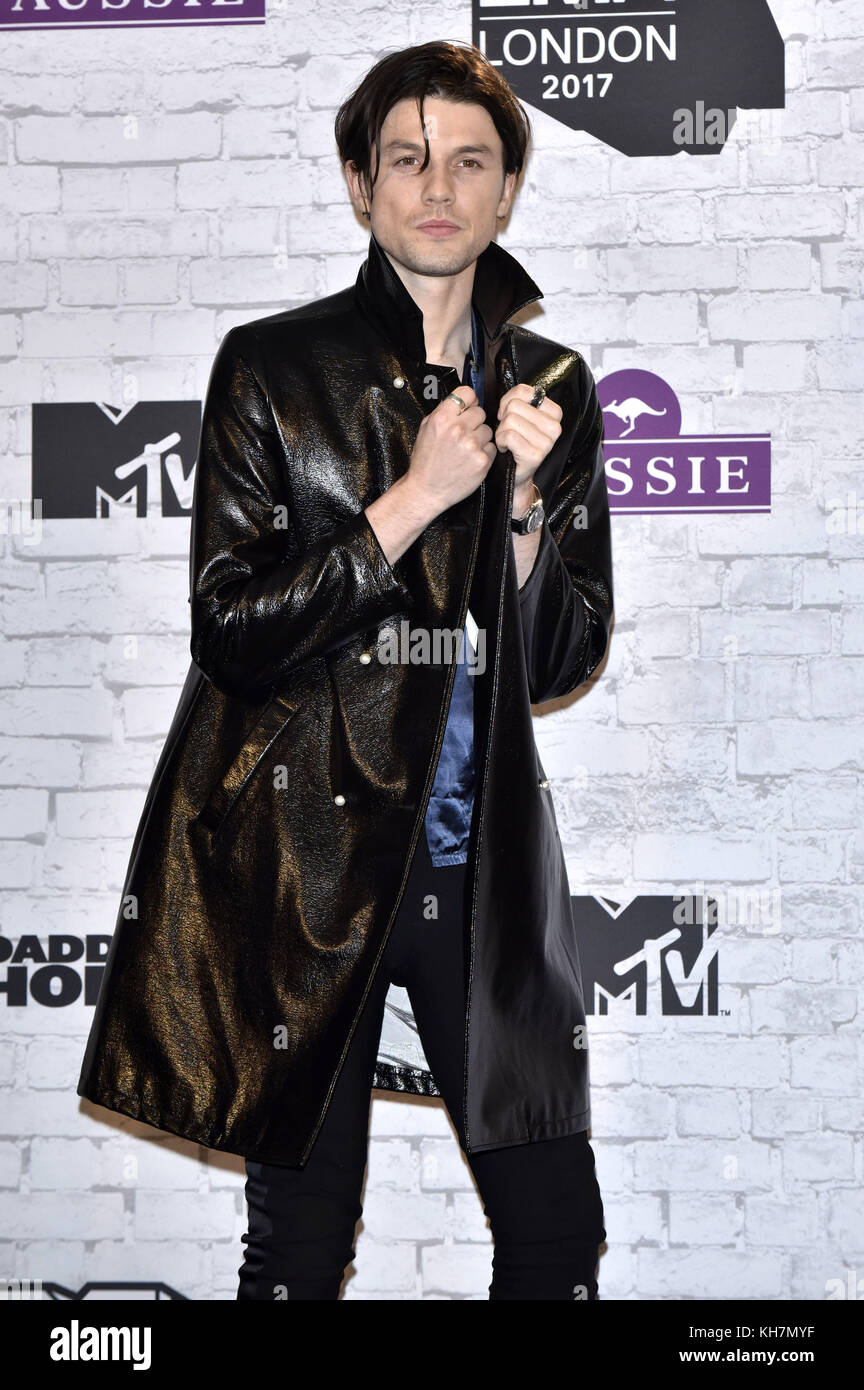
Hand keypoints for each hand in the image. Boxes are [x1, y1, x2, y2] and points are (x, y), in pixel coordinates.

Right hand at [402, 384, 495, 519]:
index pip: (467, 393)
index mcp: (442, 419)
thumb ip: (444, 412)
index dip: (469, 400)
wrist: (426, 490)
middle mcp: (457, 430)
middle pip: (480, 412)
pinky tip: (470, 459)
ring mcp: (471, 445)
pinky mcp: (482, 460)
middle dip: (474, 422)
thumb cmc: (425, 461)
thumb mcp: (426, 429)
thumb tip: (465, 400)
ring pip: (488, 430)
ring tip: (465, 449)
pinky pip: (491, 447)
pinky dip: (484, 452)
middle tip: (464, 434)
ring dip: (480, 438)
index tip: (468, 407)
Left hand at [495, 384, 562, 496]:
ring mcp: (546, 442)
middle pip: (514, 405)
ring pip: (510, 419)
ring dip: (501, 431)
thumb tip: (508, 401)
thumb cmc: (517, 442)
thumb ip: (518, 400)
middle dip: (504, 418)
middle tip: (509, 431)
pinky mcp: (534, 455)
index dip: (509, 401)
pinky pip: (508, 436)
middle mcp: (554, 427)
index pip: (524, 390)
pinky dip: (500, 442)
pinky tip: (506, 448)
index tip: (510, 414)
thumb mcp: (522, 416)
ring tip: (508, 441)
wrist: (517, 474)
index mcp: (554, 413)